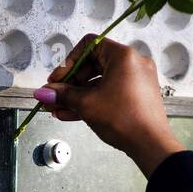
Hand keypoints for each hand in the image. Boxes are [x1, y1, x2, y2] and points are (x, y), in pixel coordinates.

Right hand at [34, 36, 184, 177]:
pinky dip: (92, 101)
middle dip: (70, 84)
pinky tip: (71, 115)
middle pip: (93, 64)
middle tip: (53, 98)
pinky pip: (110, 93)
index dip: (68, 62)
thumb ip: (63, 95)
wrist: (151, 145)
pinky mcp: (137, 97)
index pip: (88, 46)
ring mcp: (136, 80)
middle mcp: (132, 63)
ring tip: (57, 110)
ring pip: (100, 82)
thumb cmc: (121, 118)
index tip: (56, 81)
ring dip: (77, 96)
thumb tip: (41, 93)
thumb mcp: (86, 104)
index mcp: (123, 56)